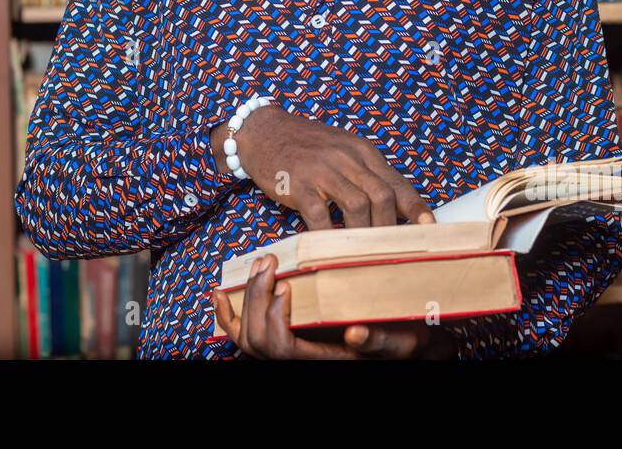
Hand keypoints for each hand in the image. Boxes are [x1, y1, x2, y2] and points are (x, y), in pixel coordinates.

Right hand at [211, 105, 434, 230]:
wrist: (264, 130)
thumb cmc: (307, 146)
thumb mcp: (343, 151)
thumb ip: (367, 174)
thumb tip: (393, 207)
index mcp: (363, 151)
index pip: (397, 182)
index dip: (415, 208)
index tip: (429, 227)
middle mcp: (347, 158)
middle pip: (382, 196)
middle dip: (390, 227)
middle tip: (391, 249)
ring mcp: (322, 170)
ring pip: (358, 205)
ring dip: (365, 233)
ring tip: (365, 252)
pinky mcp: (299, 184)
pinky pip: (321, 215)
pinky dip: (329, 235)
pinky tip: (331, 245)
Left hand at [211, 254, 457, 358]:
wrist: (400, 341)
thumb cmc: (400, 339)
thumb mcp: (399, 341)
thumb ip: (379, 340)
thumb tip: (354, 335)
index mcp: (322, 359)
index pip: (283, 348)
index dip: (276, 319)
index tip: (286, 286)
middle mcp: (298, 359)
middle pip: (258, 340)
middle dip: (257, 298)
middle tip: (269, 262)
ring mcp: (283, 350)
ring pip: (246, 336)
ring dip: (246, 296)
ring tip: (261, 263)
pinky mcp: (277, 336)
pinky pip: (241, 333)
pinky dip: (227, 313)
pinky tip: (221, 291)